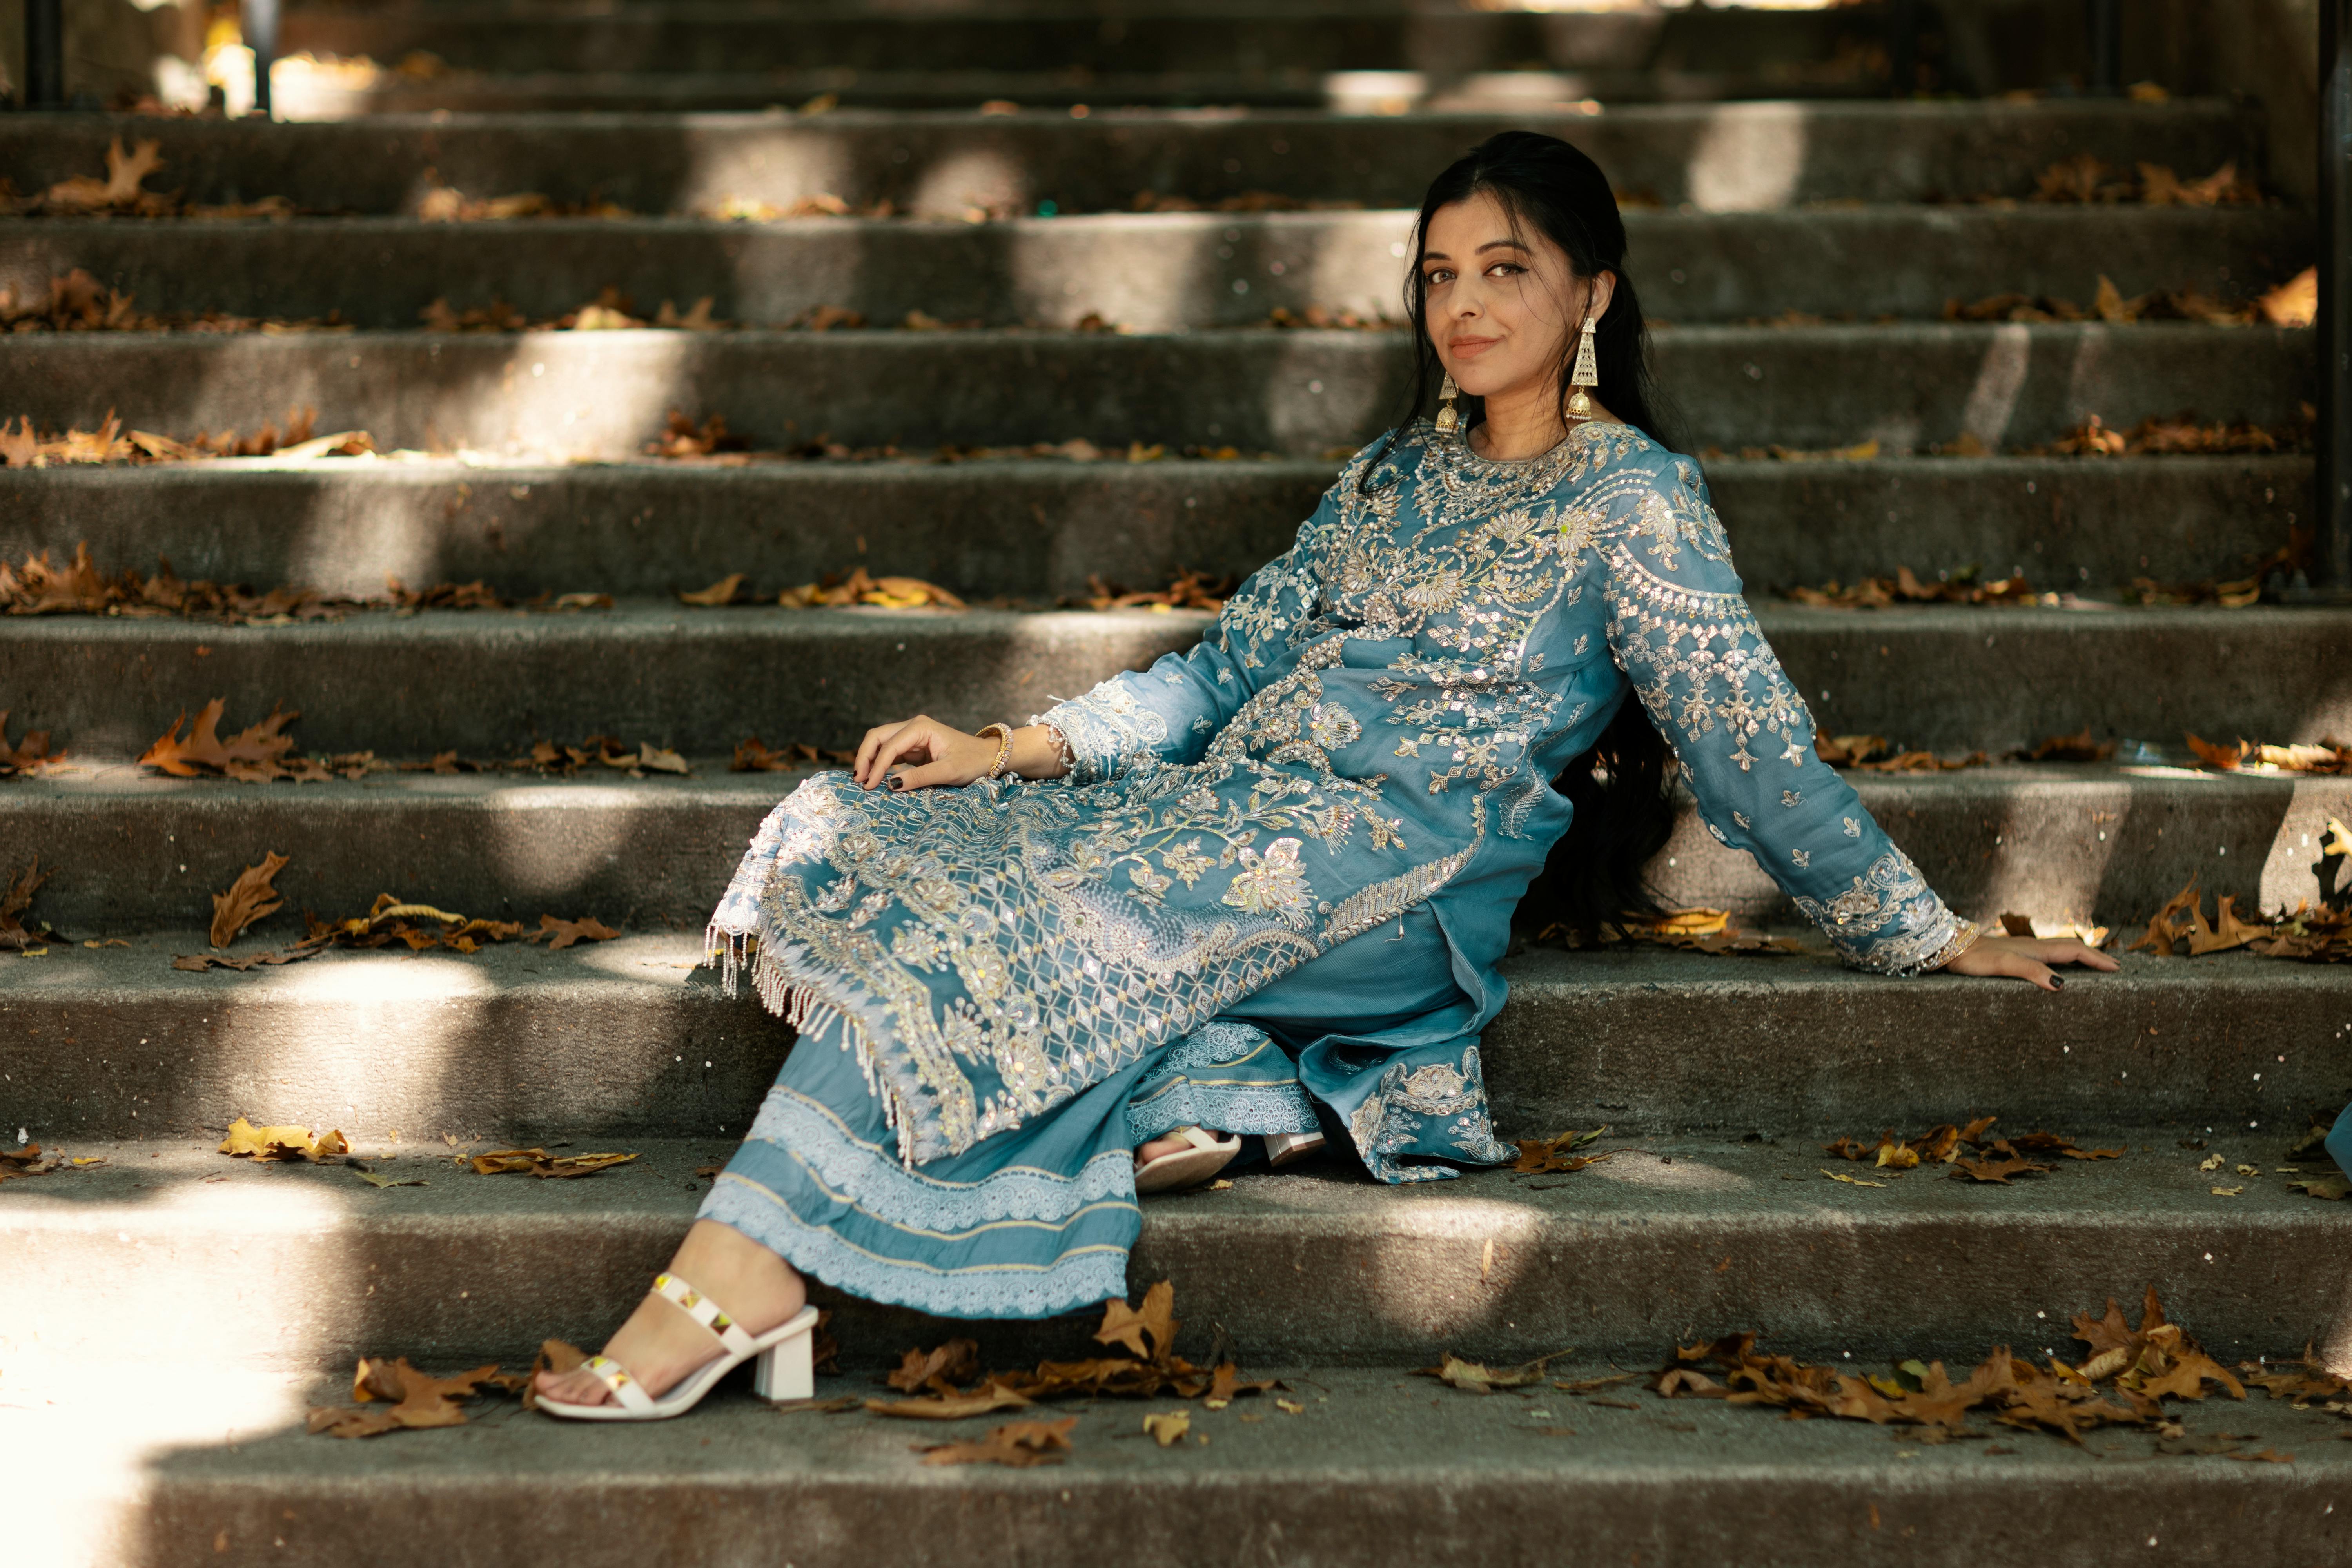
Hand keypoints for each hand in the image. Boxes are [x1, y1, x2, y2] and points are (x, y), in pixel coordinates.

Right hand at [852, 715, 995, 791]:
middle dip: (865, 758)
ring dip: (869, 760)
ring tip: (863, 781)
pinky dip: (880, 764)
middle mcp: (913, 726)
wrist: (987, 757)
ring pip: (880, 743)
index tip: (869, 786)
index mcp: (920, 727)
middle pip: (877, 737)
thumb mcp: (948, 772)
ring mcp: (911, 735)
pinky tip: (874, 778)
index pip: (889, 745)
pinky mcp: (912, 746)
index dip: (877, 766)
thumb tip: (892, 785)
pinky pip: (889, 752)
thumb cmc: (972, 761)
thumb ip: (920, 777)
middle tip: (859, 781)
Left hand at [1939, 935, 2118, 990]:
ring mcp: (2023, 950)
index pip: (2075, 952)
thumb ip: (2031, 972)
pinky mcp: (2013, 955)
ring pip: (2059, 950)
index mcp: (2036, 949)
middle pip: (2071, 948)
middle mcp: (2033, 947)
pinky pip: (2046, 955)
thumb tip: (2060, 985)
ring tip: (2094, 965)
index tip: (2118, 968)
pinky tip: (2056, 967)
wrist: (1950, 947)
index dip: (2097, 959)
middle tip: (2114, 966)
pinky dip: (2061, 960)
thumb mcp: (2004, 965)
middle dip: (2094, 956)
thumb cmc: (1975, 958)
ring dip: (2080, 956)